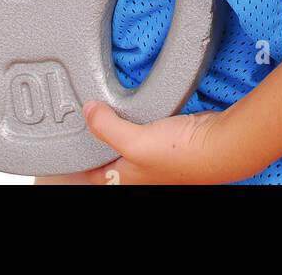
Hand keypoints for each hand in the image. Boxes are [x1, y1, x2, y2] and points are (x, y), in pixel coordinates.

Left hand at [33, 101, 239, 185]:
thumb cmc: (181, 154)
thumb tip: (86, 110)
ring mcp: (149, 155)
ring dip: (112, 123)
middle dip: (92, 135)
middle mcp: (134, 171)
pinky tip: (129, 102)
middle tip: (77, 111)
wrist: (220, 144)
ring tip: (98, 103)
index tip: (61, 132)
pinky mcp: (163, 137)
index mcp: (122, 180)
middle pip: (103, 154)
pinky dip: (132, 116)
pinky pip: (139, 127)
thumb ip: (107, 127)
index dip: (73, 155)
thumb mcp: (135, 141)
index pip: (86, 172)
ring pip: (121, 139)